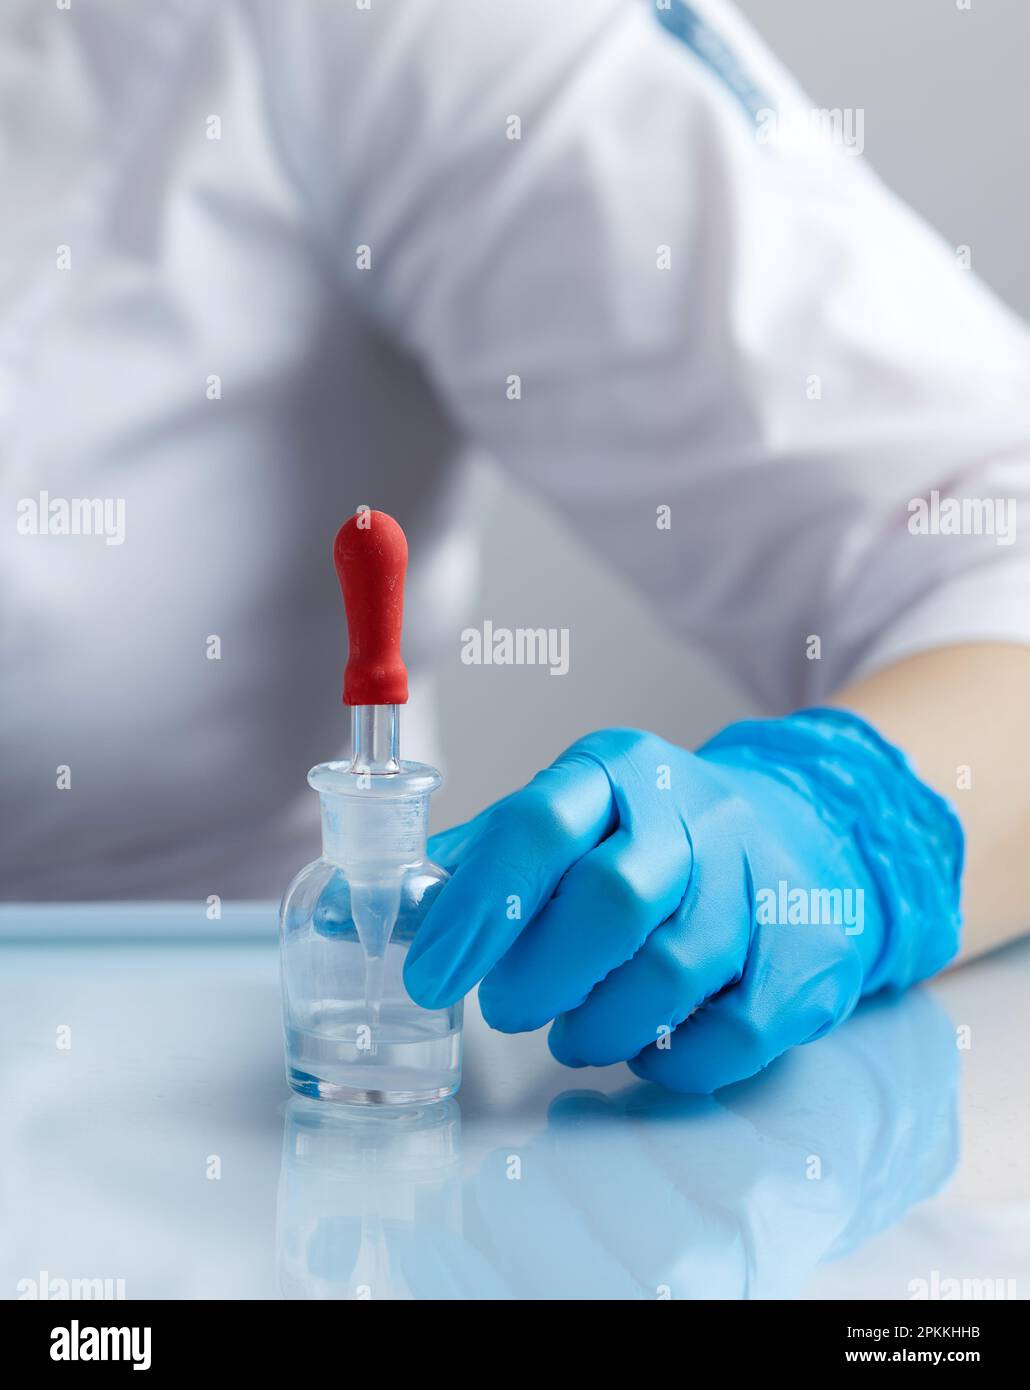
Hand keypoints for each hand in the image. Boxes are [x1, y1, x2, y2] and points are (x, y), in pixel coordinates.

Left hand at [403, 711, 961, 1091]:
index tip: (432, 975)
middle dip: (542, 976)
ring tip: (574, 1033)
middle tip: (508, 1008)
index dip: (478, 907)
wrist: (803, 836)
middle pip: (612, 901)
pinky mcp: (807, 951)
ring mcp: (760, 879)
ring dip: (601, 1026)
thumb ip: (481, 862)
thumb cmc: (653, 841)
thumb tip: (373, 915)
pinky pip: (735, 1031)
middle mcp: (693, 812)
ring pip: (672, 972)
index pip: (538, 825)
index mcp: (616, 772)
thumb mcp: (570, 819)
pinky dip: (675, 1060)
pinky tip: (648, 1048)